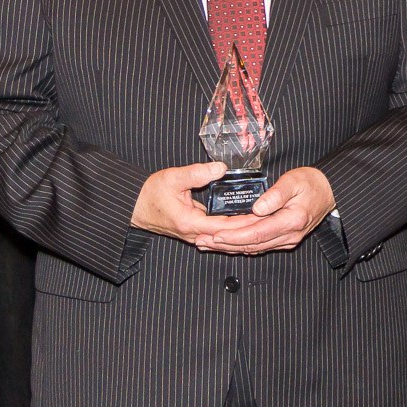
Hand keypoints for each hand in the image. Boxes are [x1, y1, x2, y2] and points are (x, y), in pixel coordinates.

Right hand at [132, 161, 266, 245]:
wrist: (134, 206)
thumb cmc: (151, 193)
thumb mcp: (173, 177)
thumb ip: (197, 173)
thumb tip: (221, 168)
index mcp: (190, 223)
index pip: (227, 226)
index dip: (247, 221)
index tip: (265, 214)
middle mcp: (194, 234)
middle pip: (230, 236)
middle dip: (251, 229)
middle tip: (273, 220)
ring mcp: (195, 235)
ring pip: (225, 238)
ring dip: (244, 233)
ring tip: (266, 224)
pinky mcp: (195, 232)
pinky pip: (219, 235)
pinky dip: (234, 232)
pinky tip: (248, 226)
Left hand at [197, 167, 335, 254]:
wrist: (329, 191)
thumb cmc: (311, 183)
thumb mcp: (293, 181)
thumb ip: (275, 194)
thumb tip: (257, 208)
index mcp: (292, 221)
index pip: (257, 233)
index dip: (234, 236)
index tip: (216, 234)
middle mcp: (290, 235)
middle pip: (252, 244)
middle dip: (225, 244)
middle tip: (203, 241)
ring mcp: (288, 239)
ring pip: (255, 248)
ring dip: (230, 247)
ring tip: (209, 243)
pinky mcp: (285, 239)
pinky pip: (261, 245)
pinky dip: (242, 245)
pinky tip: (228, 243)